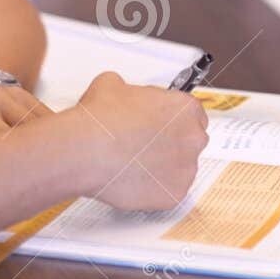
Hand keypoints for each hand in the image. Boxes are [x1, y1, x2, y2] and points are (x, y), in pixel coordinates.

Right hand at [73, 71, 208, 211]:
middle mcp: (193, 138)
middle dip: (171, 143)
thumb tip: (124, 96)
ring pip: (180, 168)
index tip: (161, 125)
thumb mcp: (113, 84)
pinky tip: (133, 180)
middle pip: (190, 141)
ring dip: (163, 167)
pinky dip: (154, 188)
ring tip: (135, 165)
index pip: (192, 114)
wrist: (87, 151)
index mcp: (185, 108)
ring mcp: (186, 169)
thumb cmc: (101, 119)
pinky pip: (167, 191)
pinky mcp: (174, 194)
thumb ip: (131, 90)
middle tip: (145, 145)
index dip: (174, 120)